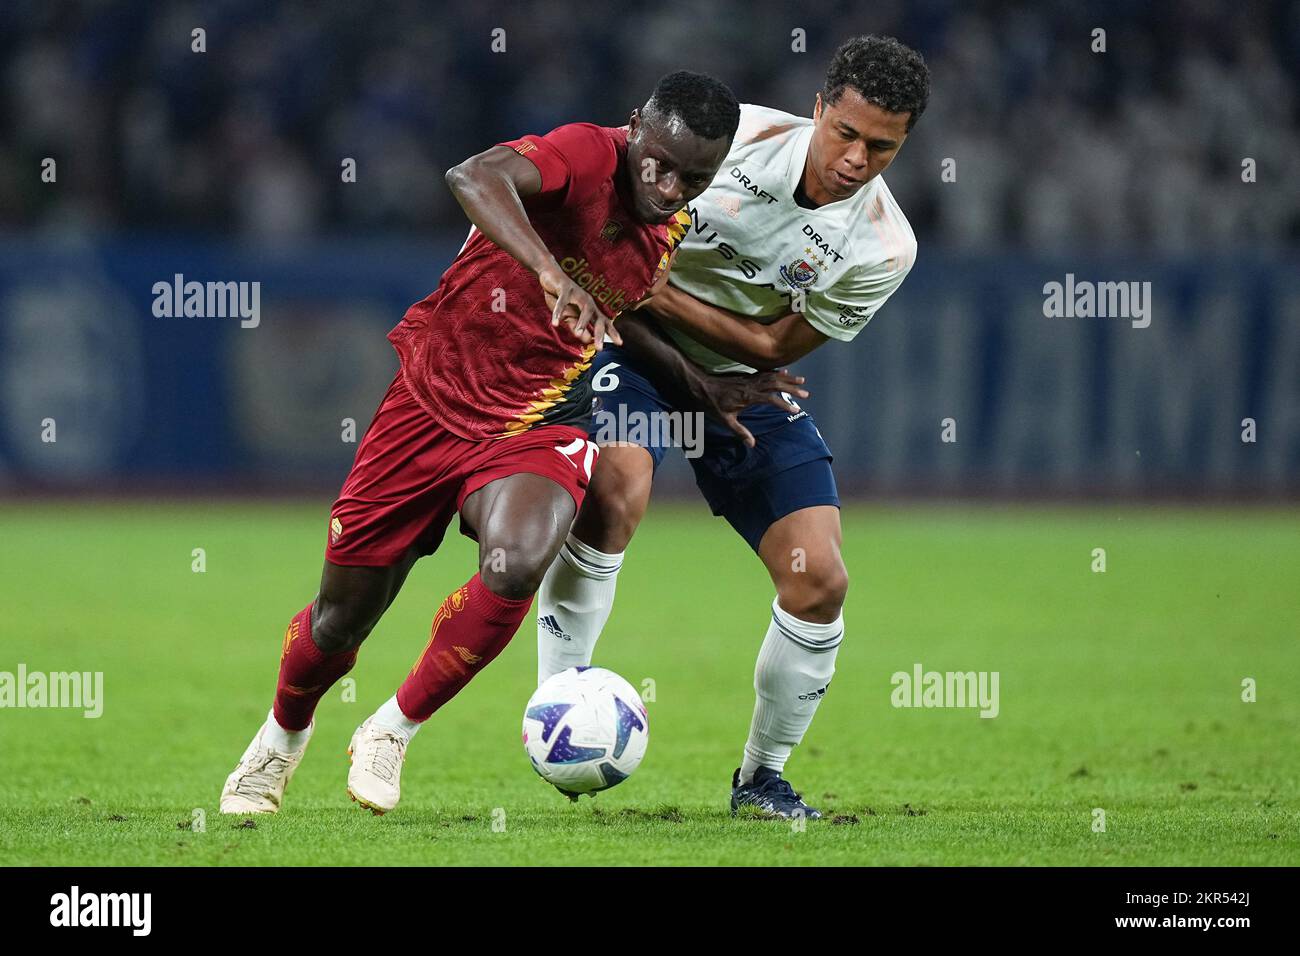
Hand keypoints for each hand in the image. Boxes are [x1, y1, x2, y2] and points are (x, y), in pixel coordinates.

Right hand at [537, 264, 621, 349]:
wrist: (550, 276)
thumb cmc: (560, 297)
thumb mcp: (567, 315)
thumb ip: (576, 327)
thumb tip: (586, 340)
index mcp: (590, 309)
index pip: (604, 323)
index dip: (612, 332)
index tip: (620, 343)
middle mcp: (588, 302)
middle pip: (597, 319)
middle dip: (599, 334)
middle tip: (600, 348)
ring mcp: (578, 294)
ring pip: (585, 310)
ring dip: (582, 323)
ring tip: (578, 334)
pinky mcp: (566, 288)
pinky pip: (563, 302)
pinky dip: (559, 312)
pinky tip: (555, 323)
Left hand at [694, 368, 809, 446]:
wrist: (702, 386)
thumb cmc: (712, 404)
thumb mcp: (725, 421)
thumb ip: (740, 432)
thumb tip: (752, 445)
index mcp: (748, 397)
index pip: (771, 399)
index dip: (784, 404)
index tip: (795, 410)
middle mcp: (751, 386)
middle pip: (776, 385)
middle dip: (792, 389)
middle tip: (806, 394)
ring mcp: (749, 379)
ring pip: (772, 377)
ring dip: (787, 379)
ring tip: (801, 381)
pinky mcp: (746, 376)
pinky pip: (765, 373)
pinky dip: (776, 372)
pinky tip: (783, 372)